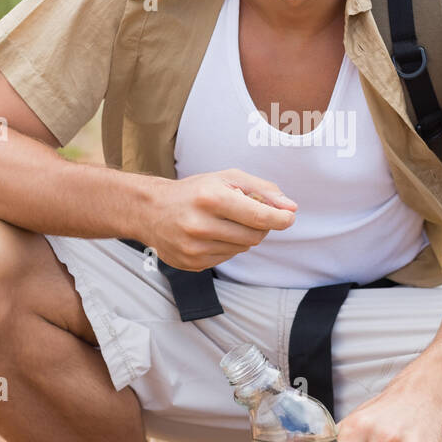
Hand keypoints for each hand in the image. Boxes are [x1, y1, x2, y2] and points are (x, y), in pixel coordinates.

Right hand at [140, 168, 296, 270]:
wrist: (151, 210)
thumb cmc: (195, 191)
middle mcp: (200, 225)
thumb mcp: (227, 178)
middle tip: (250, 214)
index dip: (280, 219)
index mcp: (211, 198)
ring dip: (243, 236)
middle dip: (260, 225)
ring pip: (242, 249)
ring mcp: (194, 248)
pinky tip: (212, 235)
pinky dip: (228, 247)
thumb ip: (262, 190)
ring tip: (226, 223)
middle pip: (254, 236)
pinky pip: (227, 258)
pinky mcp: (192, 263)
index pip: (258, 216)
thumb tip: (291, 208)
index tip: (289, 217)